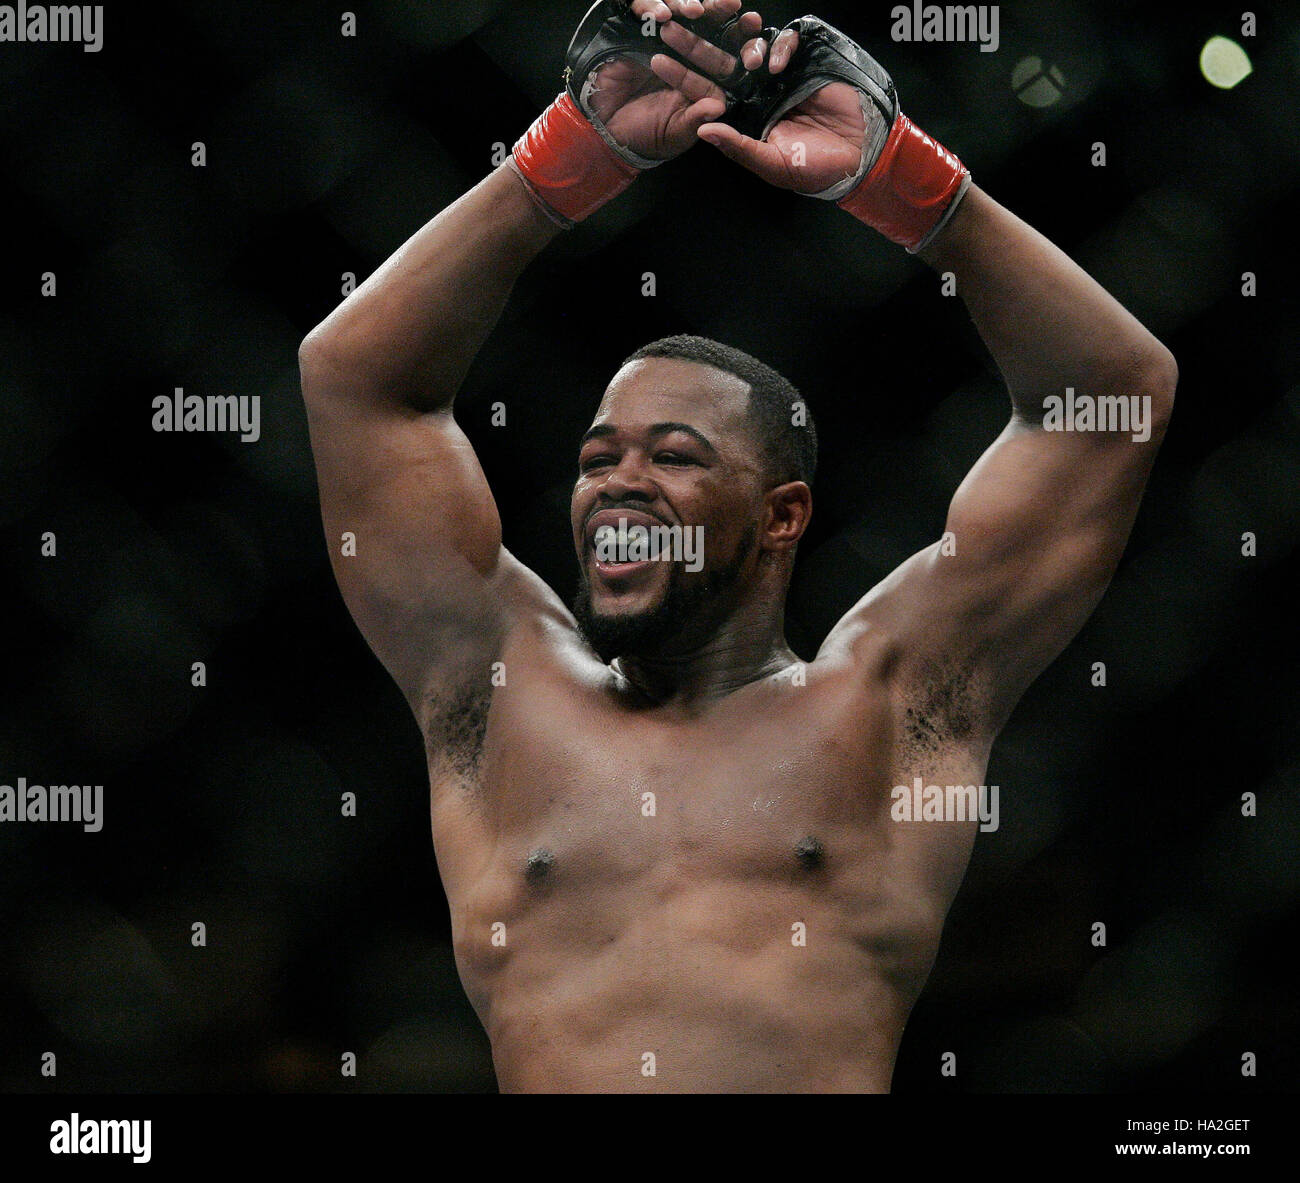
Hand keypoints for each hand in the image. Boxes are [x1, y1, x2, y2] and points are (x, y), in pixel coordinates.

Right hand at [591, 0, 770, 161]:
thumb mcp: (676, 132)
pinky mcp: (636, 33)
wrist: (608, 131)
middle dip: (720, 13)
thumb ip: (697, 119)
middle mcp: (687, 55)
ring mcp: (661, 42)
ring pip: (679, 13)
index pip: (728, 53)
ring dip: (689, 6)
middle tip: (733, 4)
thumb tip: (718, 108)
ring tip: (696, 10)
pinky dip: (650, 9)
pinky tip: (661, 16)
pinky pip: (643, 12)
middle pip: (707, 25)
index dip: (742, 40)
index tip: (753, 26)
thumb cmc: (647, 135)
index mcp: (704, 76)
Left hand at [685, 27, 867, 193]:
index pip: (707, 93)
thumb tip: (702, 131)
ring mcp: (781, 74)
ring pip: (752, 46)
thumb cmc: (813, 168)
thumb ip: (738, 147)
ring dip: (742, 44)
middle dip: (697, 45)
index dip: (684, 78)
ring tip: (750, 61)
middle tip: (671, 28)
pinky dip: (780, 45)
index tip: (660, 62)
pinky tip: (778, 65)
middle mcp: (758, 92)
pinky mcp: (806, 60)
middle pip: (721, 62)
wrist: (858, 156)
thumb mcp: (771, 163)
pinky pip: (787, 40)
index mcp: (744, 116)